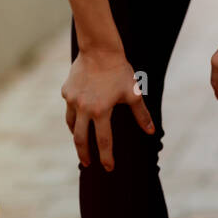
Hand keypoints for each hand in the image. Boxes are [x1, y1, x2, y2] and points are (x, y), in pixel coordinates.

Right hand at [61, 47, 154, 171]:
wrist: (99, 49)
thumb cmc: (119, 71)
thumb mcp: (134, 93)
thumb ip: (141, 114)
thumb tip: (151, 131)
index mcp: (101, 112)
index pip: (104, 141)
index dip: (106, 157)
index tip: (108, 168)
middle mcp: (84, 108)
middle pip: (80, 139)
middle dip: (84, 154)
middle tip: (87, 163)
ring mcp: (72, 100)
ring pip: (71, 124)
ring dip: (76, 135)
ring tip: (80, 141)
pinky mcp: (66, 91)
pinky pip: (69, 107)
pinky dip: (74, 113)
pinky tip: (78, 114)